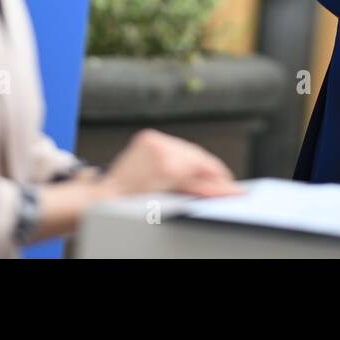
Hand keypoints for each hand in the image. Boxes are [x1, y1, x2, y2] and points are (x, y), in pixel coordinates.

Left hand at [98, 129, 241, 199]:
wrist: (108, 195)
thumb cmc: (135, 203)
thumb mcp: (173, 198)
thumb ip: (200, 190)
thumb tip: (223, 189)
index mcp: (167, 166)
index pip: (204, 166)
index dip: (220, 176)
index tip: (232, 185)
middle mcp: (160, 149)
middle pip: (198, 155)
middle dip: (211, 169)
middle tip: (223, 181)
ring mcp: (153, 140)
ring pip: (187, 148)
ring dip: (196, 161)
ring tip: (204, 175)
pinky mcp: (148, 136)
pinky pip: (173, 144)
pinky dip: (181, 154)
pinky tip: (184, 164)